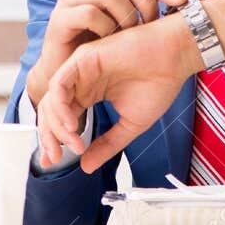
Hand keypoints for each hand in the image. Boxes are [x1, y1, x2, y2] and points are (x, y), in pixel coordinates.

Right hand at [25, 0, 186, 107]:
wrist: (66, 73)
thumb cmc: (98, 46)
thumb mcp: (124, 24)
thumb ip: (143, 8)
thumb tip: (181, 0)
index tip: (181, 1)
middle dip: (144, 0)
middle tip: (150, 24)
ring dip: (126, 15)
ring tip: (129, 35)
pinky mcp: (59, 18)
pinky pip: (88, 13)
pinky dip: (105, 27)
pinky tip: (110, 40)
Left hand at [38, 14, 204, 172]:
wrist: (175, 57)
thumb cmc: (158, 84)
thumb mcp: (130, 125)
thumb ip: (107, 145)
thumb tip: (85, 167)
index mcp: (89, 95)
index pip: (62, 120)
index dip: (54, 141)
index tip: (54, 161)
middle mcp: (80, 82)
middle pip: (50, 112)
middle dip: (49, 137)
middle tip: (56, 157)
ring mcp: (80, 70)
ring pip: (51, 100)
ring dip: (56, 126)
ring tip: (73, 143)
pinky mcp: (82, 58)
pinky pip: (58, 84)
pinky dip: (60, 106)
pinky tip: (72, 125)